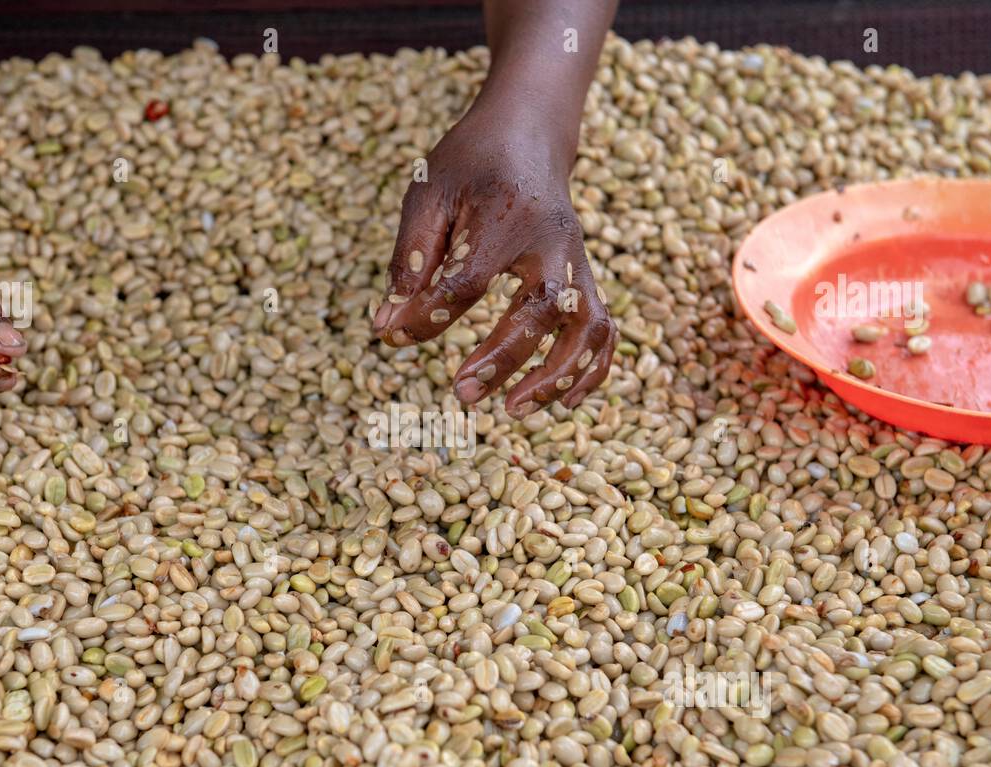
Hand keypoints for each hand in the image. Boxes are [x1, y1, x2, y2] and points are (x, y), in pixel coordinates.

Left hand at [373, 106, 614, 418]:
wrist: (528, 131)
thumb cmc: (470, 164)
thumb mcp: (429, 194)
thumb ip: (409, 259)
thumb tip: (387, 325)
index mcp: (506, 216)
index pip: (467, 281)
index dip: (427, 317)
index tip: (391, 337)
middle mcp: (552, 240)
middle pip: (540, 308)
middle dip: (504, 357)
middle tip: (461, 393)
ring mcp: (576, 260)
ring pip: (586, 325)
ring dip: (557, 374)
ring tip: (514, 411)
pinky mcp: (585, 276)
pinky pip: (603, 329)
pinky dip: (591, 369)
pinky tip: (561, 403)